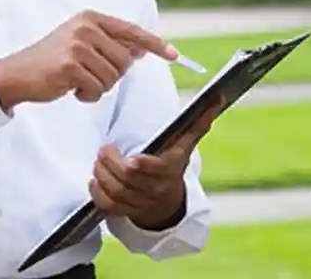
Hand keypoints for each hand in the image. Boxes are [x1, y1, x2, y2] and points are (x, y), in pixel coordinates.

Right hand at [0, 10, 177, 109]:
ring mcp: (78, 45)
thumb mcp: (82, 46)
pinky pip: (97, 88)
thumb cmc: (52, 62)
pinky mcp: (70, 65)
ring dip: (98, 87)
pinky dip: (88, 96)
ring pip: (113, 77)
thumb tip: (142, 50)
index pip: (131, 31)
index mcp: (91, 18)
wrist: (17, 74)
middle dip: (112, 75)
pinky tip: (71, 90)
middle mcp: (86, 27)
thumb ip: (111, 45)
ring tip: (77, 82)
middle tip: (88, 76)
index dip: (154, 44)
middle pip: (125, 60)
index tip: (174, 55)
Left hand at [88, 98, 221, 229]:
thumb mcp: (185, 145)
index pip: (152, 169)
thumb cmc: (173, 166)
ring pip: (116, 193)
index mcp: (168, 170)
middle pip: (127, 180)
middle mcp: (155, 189)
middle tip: (104, 150)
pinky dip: (98, 194)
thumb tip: (215, 98)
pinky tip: (95, 181)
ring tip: (99, 162)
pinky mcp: (125, 211)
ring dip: (102, 176)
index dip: (138, 165)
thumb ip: (197, 122)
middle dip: (111, 164)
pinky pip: (108, 207)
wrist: (169, 203)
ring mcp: (140, 203)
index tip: (131, 157)